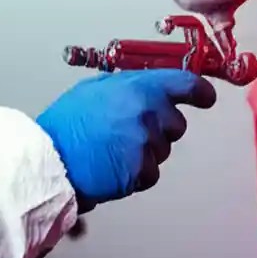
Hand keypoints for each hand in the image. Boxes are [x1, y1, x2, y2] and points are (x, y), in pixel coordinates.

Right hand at [36, 69, 216, 211]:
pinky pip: (151, 173)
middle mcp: (148, 113)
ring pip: (163, 150)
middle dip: (160, 129)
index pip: (185, 84)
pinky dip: (136, 173)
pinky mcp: (141, 171)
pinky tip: (113, 166)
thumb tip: (148, 88)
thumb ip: (128, 86)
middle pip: (176, 124)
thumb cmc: (66, 124)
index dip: (200, 91)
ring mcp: (146, 143)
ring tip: (113, 150)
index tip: (205, 97)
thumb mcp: (94, 88)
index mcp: (138, 87)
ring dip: (146, 152)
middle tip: (127, 132)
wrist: (50, 159)